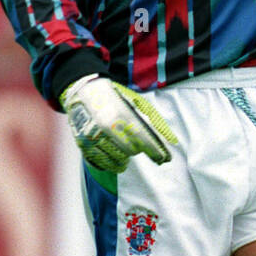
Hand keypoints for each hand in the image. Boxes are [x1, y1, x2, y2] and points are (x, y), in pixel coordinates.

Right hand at [59, 74, 178, 170]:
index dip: (156, 152)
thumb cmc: (115, 96)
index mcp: (121, 114)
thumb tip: (173, 140)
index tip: (165, 158)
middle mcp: (106, 127)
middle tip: (139, 144)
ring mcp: (93, 137)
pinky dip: (112, 163)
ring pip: (118, 160)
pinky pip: (103, 163)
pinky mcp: (84, 145)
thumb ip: (156, 121)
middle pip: (132, 151)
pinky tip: (115, 156)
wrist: (82, 91)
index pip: (144, 141)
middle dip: (138, 149)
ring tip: (125, 147)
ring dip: (125, 157)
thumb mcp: (137, 102)